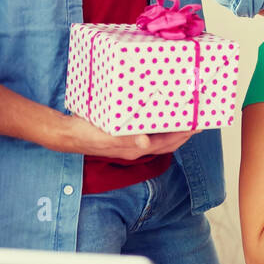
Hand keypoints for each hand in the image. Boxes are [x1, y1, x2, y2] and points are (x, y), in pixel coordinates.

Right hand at [53, 114, 196, 161]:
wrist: (67, 134)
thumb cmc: (85, 136)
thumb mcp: (106, 137)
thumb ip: (126, 141)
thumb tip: (146, 142)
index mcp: (135, 148)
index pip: (167, 144)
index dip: (183, 136)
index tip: (197, 126)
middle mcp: (135, 146)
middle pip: (166, 142)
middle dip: (183, 134)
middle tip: (196, 121)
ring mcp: (129, 141)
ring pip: (158, 137)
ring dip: (172, 129)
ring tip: (182, 119)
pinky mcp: (122, 133)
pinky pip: (146, 130)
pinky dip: (156, 124)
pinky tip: (157, 115)